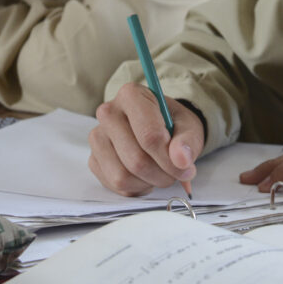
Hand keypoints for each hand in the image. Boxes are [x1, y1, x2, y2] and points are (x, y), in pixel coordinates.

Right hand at [89, 83, 204, 195]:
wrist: (160, 128)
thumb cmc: (173, 125)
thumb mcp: (189, 127)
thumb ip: (187, 142)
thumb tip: (182, 160)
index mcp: (131, 95)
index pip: (149, 135)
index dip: (169, 160)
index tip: (186, 169)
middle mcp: (108, 113)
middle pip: (136, 160)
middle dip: (162, 175)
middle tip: (177, 173)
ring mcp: (98, 137)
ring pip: (123, 177)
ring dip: (149, 182)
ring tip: (161, 173)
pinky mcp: (94, 159)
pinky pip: (115, 185)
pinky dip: (136, 187)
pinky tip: (146, 176)